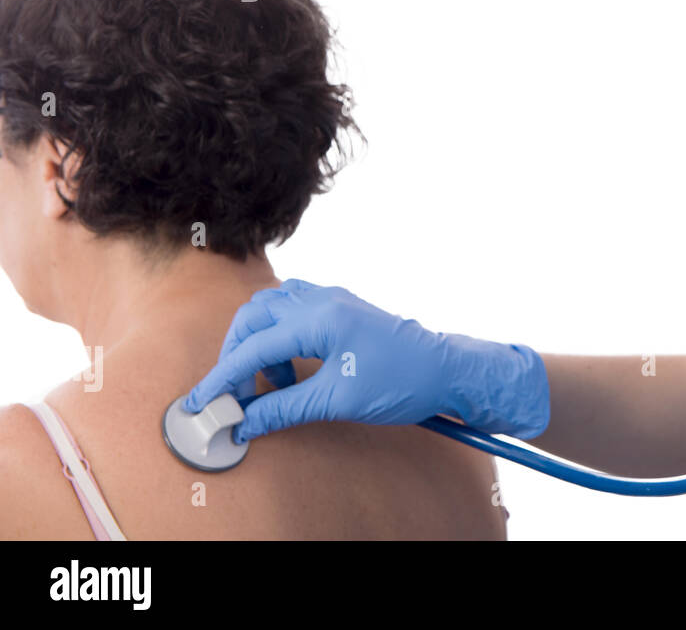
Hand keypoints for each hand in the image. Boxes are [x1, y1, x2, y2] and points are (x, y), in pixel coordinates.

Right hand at [184, 278, 549, 443]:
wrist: (447, 369)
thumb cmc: (402, 380)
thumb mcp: (336, 400)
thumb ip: (283, 408)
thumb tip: (245, 422)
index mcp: (320, 317)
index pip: (253, 346)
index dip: (222, 377)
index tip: (203, 402)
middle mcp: (322, 299)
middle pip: (253, 318)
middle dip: (236, 355)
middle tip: (235, 394)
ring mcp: (333, 299)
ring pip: (271, 309)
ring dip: (258, 343)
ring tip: (272, 385)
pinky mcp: (342, 307)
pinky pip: (293, 308)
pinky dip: (279, 334)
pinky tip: (289, 365)